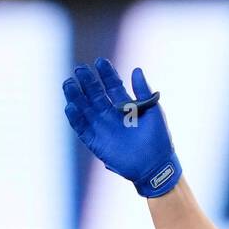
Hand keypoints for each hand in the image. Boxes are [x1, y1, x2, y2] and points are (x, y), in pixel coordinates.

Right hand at [62, 57, 181, 196]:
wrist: (156, 166)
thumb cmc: (159, 140)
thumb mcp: (154, 112)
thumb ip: (143, 92)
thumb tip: (136, 70)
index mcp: (126, 106)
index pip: (112, 86)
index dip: (106, 74)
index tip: (100, 61)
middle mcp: (111, 115)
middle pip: (95, 95)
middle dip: (87, 82)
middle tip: (80, 68)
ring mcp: (102, 128)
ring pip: (85, 109)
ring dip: (76, 96)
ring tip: (69, 83)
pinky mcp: (96, 142)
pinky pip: (82, 129)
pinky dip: (75, 118)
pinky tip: (70, 106)